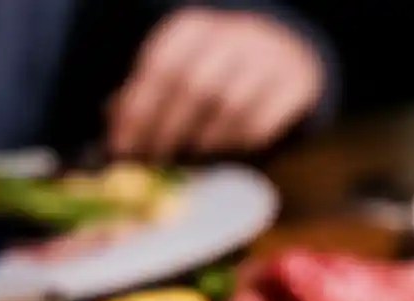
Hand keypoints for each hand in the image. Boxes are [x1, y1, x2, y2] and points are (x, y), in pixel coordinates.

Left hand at [109, 8, 323, 158]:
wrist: (288, 56)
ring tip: (189, 159)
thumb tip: (116, 132)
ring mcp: (270, 57)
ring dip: (204, 140)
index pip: (161, 66)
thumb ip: (148, 96)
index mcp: (196, 27)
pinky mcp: (297, 84)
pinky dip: (238, 143)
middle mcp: (234, 34)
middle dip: (169, 129)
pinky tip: (225, 152)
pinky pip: (262, 122)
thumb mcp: (182, 69)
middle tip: (154, 161)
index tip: (124, 147)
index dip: (139, 110)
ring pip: (230, 105)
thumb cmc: (221, 70)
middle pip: (194, 85)